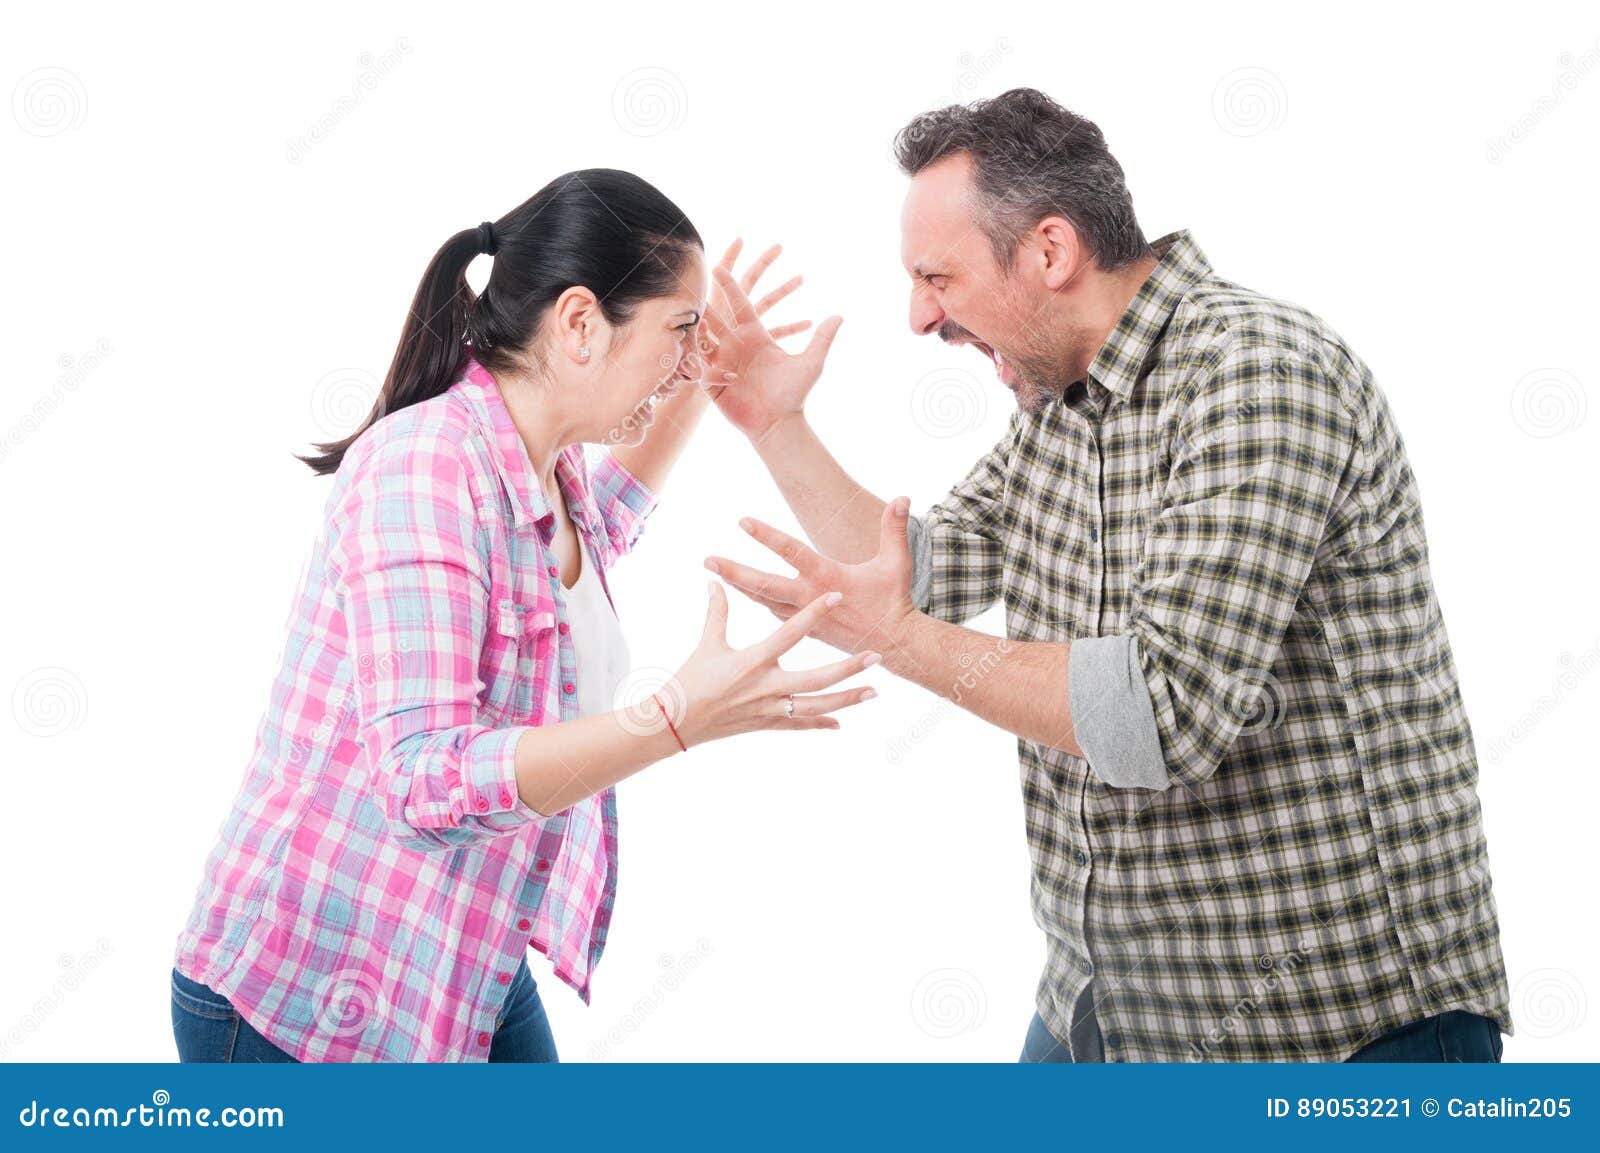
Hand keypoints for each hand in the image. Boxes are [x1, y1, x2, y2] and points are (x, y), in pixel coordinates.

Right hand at [667, 582, 880, 746]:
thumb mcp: (707, 643)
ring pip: (817, 706)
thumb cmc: (690, 679)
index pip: (791, 633)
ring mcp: (770, 709)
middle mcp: (767, 687)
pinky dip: (820, 723)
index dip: (814, 613)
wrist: (675, 723)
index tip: (838, 595)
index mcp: (753, 661)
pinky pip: (799, 724)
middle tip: (876, 657)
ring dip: (847, 699)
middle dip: (849, 669)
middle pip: (817, 679)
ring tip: (874, 692)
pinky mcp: (767, 724)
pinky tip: (839, 723)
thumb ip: (717, 611)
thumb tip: (715, 579)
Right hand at [700, 239, 843, 439]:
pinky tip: (729, 377)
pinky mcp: (713, 382)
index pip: (740, 303)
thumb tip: (840, 315)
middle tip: (694, 289)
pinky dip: (711, 369)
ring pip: (703, 341)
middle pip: (717, 318)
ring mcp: (722, 362)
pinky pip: (705, 370)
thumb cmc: (794, 394)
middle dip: (707, 304)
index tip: (719, 267)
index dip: (729, 285)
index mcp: (755, 334)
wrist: (779, 423)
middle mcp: (736, 345)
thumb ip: (822, 339)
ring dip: (698, 332)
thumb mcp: (811, 363)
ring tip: (693, 323)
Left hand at [703, 498, 916, 655]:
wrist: (892, 645)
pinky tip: (742, 592)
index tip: (741, 521)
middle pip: (763, 584)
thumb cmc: (893, 601)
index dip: (766, 536)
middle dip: (734, 572)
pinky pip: (773, 612)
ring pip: (763, 599)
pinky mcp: (804, 629)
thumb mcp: (897, 563)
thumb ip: (895, 528)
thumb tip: (903, 496)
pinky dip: (756, 600)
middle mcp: (809, 597)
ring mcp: (804, 616)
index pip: (791, 551)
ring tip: (715, 572)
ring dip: (738, 586)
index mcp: (828, 578)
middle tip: (707, 560)